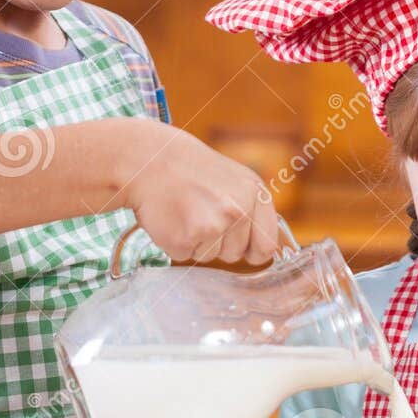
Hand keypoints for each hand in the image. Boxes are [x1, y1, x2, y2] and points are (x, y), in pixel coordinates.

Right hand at [118, 122, 279, 264]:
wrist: (150, 160)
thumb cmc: (193, 173)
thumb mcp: (237, 182)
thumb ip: (254, 212)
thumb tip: (267, 250)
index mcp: (256, 195)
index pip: (266, 246)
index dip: (252, 251)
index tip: (241, 247)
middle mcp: (239, 211)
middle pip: (235, 255)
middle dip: (218, 243)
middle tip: (200, 213)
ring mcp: (212, 226)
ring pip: (210, 258)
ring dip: (196, 242)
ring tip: (186, 212)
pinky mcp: (185, 238)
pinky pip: (185, 256)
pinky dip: (175, 242)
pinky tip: (172, 218)